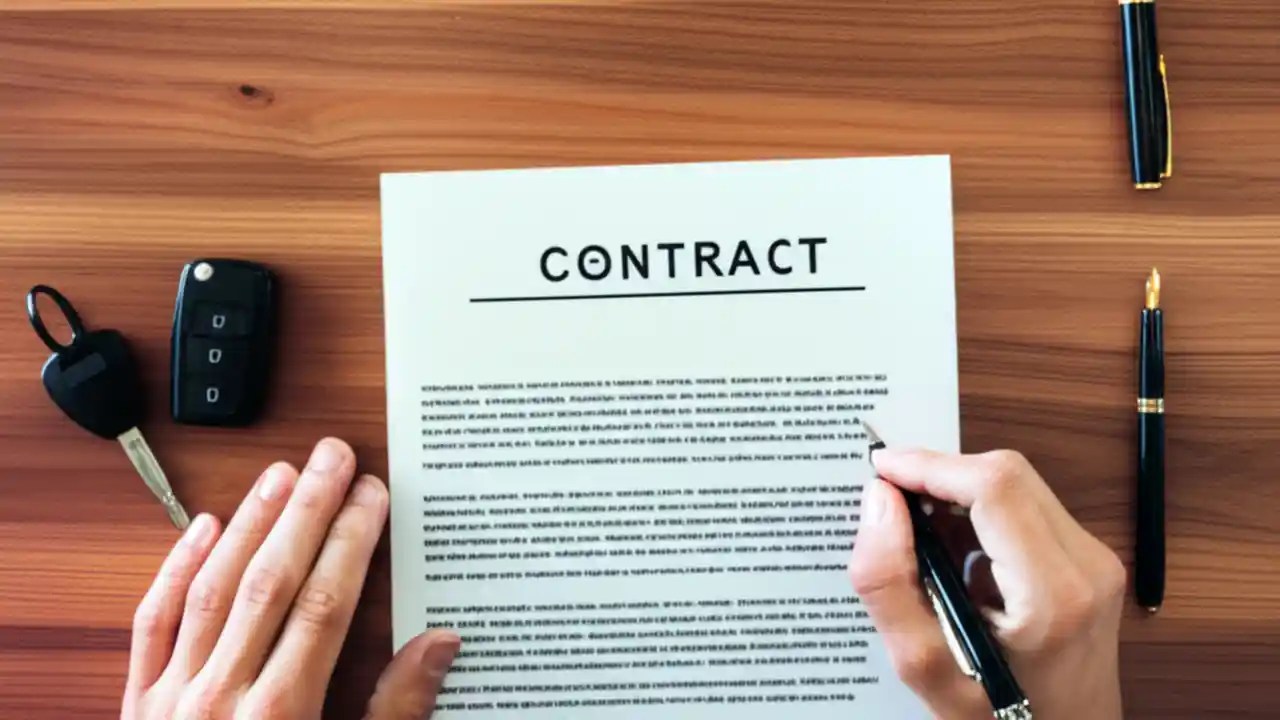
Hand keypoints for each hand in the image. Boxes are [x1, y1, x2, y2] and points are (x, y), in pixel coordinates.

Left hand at [121, 438, 459, 719]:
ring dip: (248, 524)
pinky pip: (152, 624)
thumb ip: (396, 712)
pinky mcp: (137, 706)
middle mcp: (221, 696)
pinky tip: (198, 529)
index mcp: (281, 715)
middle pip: (271, 580)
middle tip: (335, 454)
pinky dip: (175, 571)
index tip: (374, 494)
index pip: (324, 603)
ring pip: (211, 589)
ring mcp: (172, 699)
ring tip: (280, 473)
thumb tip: (440, 644)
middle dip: (307, 510)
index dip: (353, 540)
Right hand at [847, 447, 1125, 719]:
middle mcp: (1087, 566)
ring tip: (917, 535)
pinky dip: (981, 513)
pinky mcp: (1089, 562)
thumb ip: (892, 585)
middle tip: (889, 503)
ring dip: (959, 493)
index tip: (879, 470)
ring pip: (1018, 485)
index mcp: (1053, 593)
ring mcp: (1095, 562)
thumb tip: (878, 502)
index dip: (929, 465)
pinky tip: (951, 552)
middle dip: (940, 474)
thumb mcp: (927, 670)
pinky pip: (1028, 509)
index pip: (994, 486)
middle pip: (1007, 475)